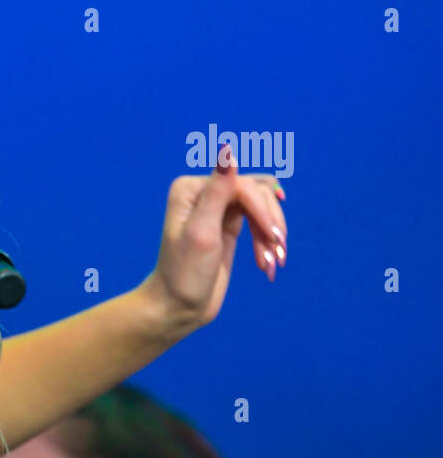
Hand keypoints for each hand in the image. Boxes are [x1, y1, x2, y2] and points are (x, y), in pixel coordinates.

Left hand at [140, 142, 288, 337]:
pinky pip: (260, 223)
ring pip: (263, 207)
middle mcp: (203, 192)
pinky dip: (267, 243)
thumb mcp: (202, 232)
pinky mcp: (228, 225)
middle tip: (278, 253)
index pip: (242, 185)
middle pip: (257, 193)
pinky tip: (269, 265)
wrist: (179, 307)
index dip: (262, 209)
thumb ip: (217, 192)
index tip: (274, 238)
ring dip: (272, 235)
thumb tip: (228, 149)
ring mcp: (217, 208)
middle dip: (271, 222)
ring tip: (275, 262)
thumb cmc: (184, 272)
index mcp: (191, 188)